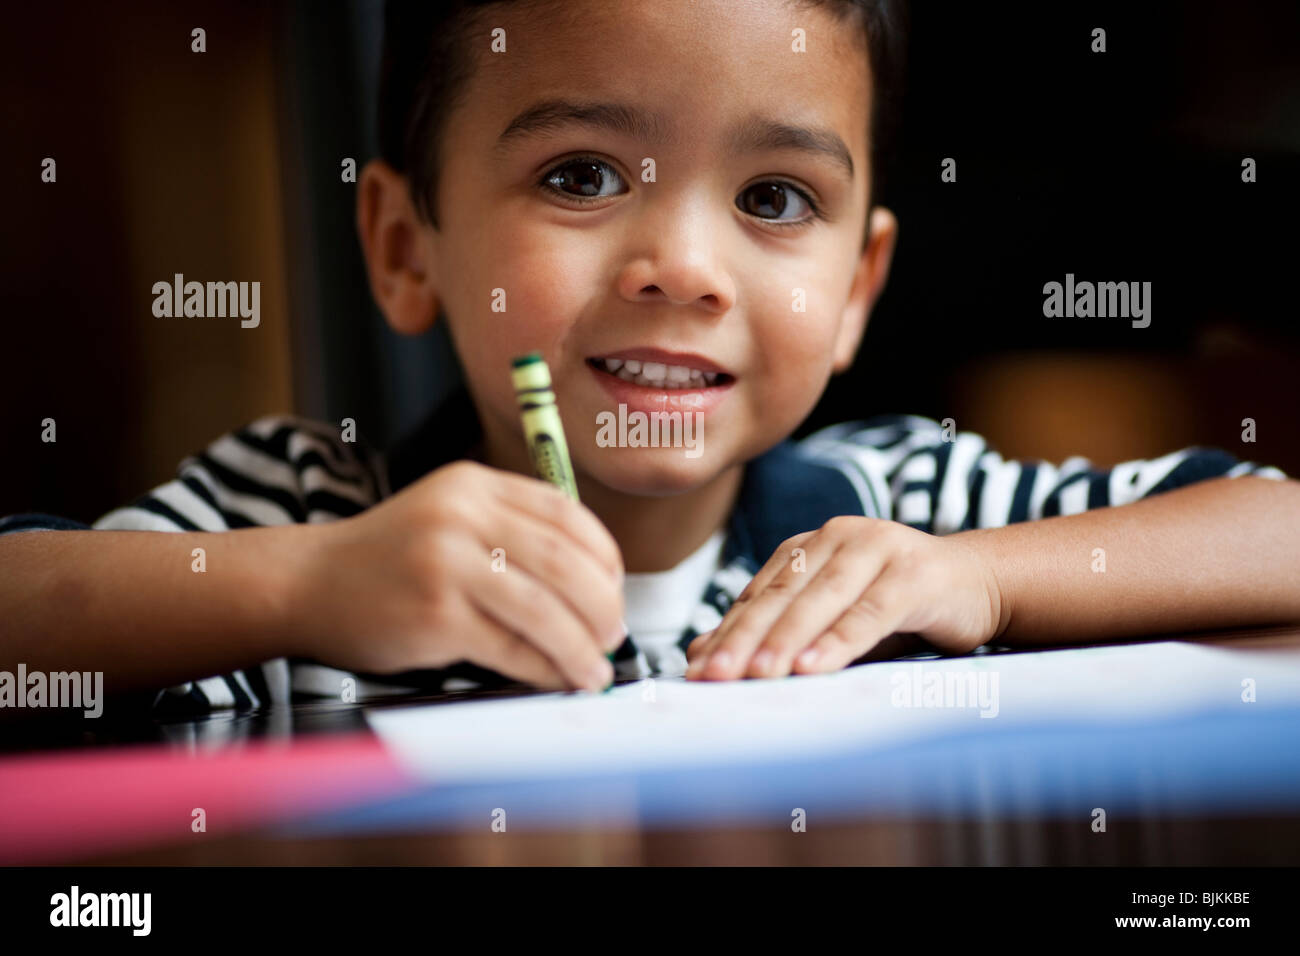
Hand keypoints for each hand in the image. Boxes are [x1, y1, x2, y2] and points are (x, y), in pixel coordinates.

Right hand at [302, 460, 624, 691]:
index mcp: (474, 485)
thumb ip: (512, 533)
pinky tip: (556, 678)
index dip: (605, 556)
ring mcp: (446, 563)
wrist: (307, 583)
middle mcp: (462, 516)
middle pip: (565, 562)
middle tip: (615, 634)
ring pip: (544, 609)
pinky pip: (511, 646)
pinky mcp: (434, 614)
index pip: (566, 514)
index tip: (616, 588)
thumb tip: (595, 586)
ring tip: (594, 669)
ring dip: (580, 647)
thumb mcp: (449, 518)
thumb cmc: (390, 560)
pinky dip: (544, 668)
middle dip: (603, 606)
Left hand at [684, 516, 1003, 679]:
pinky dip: (841, 640)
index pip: (757, 595)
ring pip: (821, 600)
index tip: (695, 672)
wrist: (976, 585)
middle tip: (714, 677)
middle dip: (744, 639)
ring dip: (787, 639)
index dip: (725, 633)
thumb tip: (699, 657)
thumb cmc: (892, 610)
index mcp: (806, 548)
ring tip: (758, 674)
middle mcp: (837, 538)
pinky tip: (815, 666)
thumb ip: (773, 632)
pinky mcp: (914, 573)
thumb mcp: (829, 622)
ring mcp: (877, 549)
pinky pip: (870, 611)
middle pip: (781, 595)